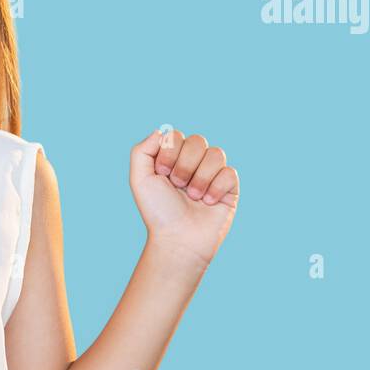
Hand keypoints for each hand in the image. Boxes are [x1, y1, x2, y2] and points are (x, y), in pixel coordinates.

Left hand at [129, 127, 239, 267]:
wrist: (178, 239)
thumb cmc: (158, 211)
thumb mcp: (140, 180)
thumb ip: (142, 151)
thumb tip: (161, 131)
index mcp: (173, 158)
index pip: (177, 136)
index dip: (170, 152)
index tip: (162, 174)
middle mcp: (194, 163)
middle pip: (198, 141)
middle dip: (184, 165)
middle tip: (177, 186)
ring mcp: (213, 174)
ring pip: (216, 154)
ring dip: (200, 177)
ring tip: (193, 197)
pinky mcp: (229, 187)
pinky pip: (229, 172)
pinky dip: (216, 188)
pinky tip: (208, 203)